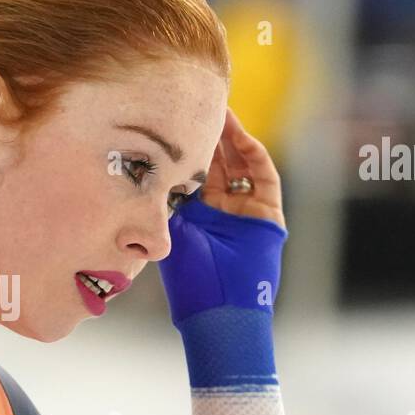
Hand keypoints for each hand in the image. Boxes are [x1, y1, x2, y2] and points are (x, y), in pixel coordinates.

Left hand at [159, 109, 288, 325]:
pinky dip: (252, 153)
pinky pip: (263, 175)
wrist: (222, 309)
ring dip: (230, 137)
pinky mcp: (267, 215)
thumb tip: (147, 170)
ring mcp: (244, 212)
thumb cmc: (191, 280)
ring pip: (239, 164)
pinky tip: (238, 133)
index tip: (171, 121)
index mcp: (192, 217)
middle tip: (196, 105)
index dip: (184, 148)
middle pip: (216, 163)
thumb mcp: (171, 232)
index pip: (189, 173)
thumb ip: (165, 202)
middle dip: (208, 134)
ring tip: (218, 110)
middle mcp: (219, 212)